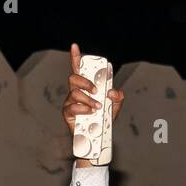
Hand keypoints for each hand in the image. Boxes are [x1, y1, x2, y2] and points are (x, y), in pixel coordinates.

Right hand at [63, 43, 124, 162]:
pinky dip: (83, 109)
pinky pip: (72, 107)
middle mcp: (76, 92)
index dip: (75, 57)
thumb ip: (117, 97)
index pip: (79, 69)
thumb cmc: (104, 121)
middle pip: (74, 78)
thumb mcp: (115, 107)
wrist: (98, 139)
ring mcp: (70, 102)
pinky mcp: (67, 113)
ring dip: (88, 99)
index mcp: (86, 88)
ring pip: (75, 93)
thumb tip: (113, 91)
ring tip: (97, 107)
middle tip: (96, 91)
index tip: (75, 46)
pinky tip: (90, 112)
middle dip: (85, 82)